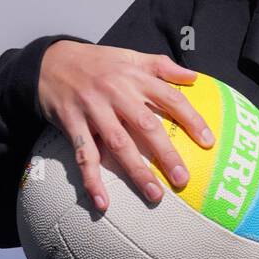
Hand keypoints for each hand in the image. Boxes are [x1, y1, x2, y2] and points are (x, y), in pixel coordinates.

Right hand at [36, 41, 214, 210]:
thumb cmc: (98, 62)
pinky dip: (92, 180)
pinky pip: (83, 155)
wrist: (50, 61)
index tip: (208, 142)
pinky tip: (103, 202)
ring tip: (155, 194)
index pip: (170, 98)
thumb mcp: (131, 56)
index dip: (191, 120)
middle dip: (166, 153)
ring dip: (136, 171)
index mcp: (135, 77)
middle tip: (183, 179)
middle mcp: (116, 93)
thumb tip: (194, 77)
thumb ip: (163, 66)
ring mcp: (93, 109)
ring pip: (117, 144)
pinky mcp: (71, 123)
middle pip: (146, 125)